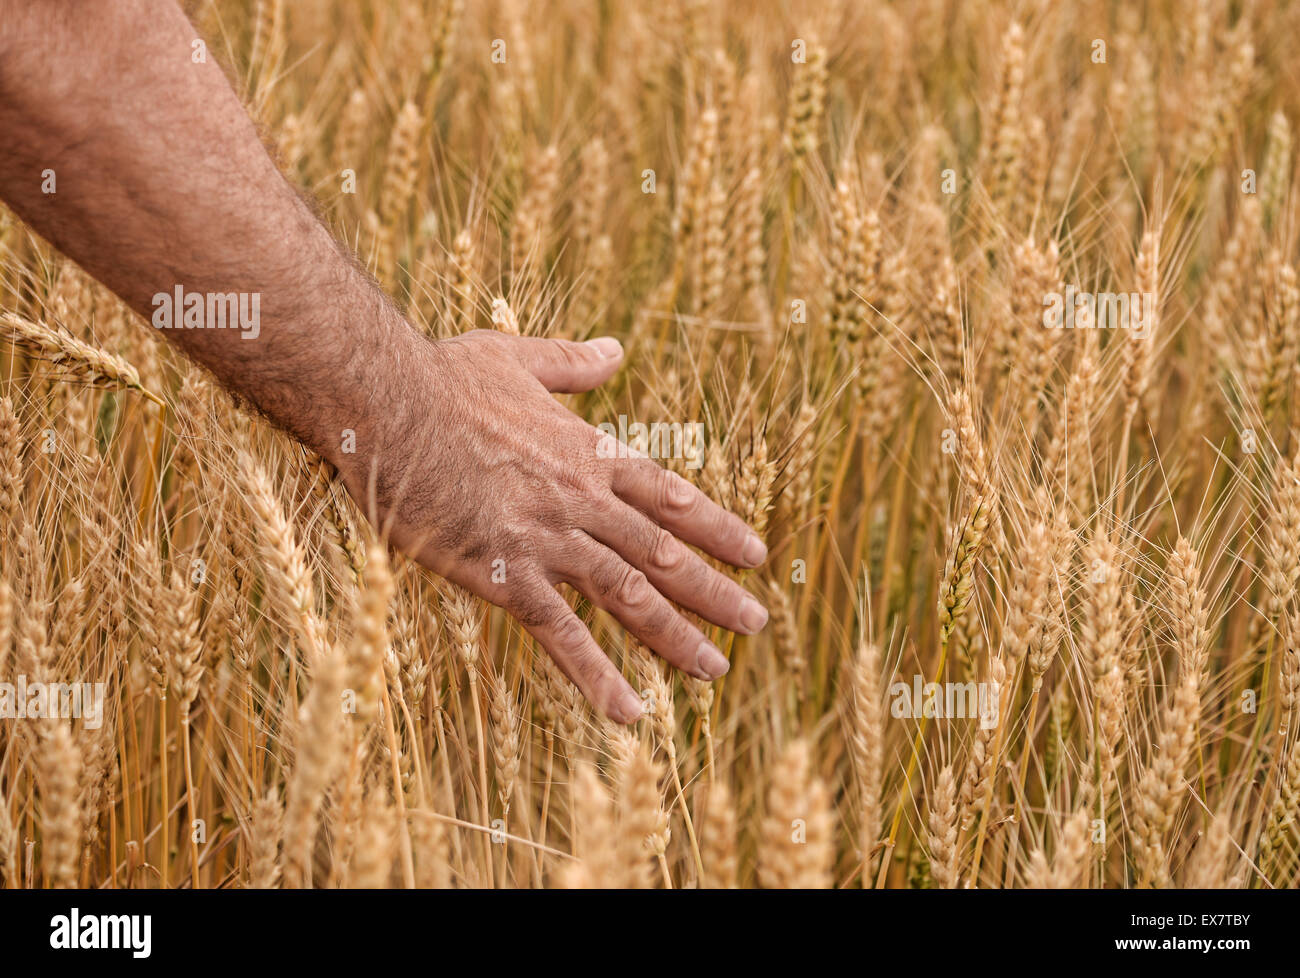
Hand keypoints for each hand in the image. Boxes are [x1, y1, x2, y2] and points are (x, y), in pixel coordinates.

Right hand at [337, 328, 769, 722]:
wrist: (384, 401)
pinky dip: (597, 673)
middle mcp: (580, 499)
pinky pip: (560, 632)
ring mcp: (546, 538)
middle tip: (757, 622)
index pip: (670, 497)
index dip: (718, 528)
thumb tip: (615, 347)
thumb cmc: (440, 377)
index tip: (757, 554)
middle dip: (715, 590)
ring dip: (675, 635)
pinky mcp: (502, 573)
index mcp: (586, 452)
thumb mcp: (517, 356)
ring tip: (715, 668)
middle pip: (663, 552)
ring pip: (628, 595)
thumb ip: (572, 360)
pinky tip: (629, 711)